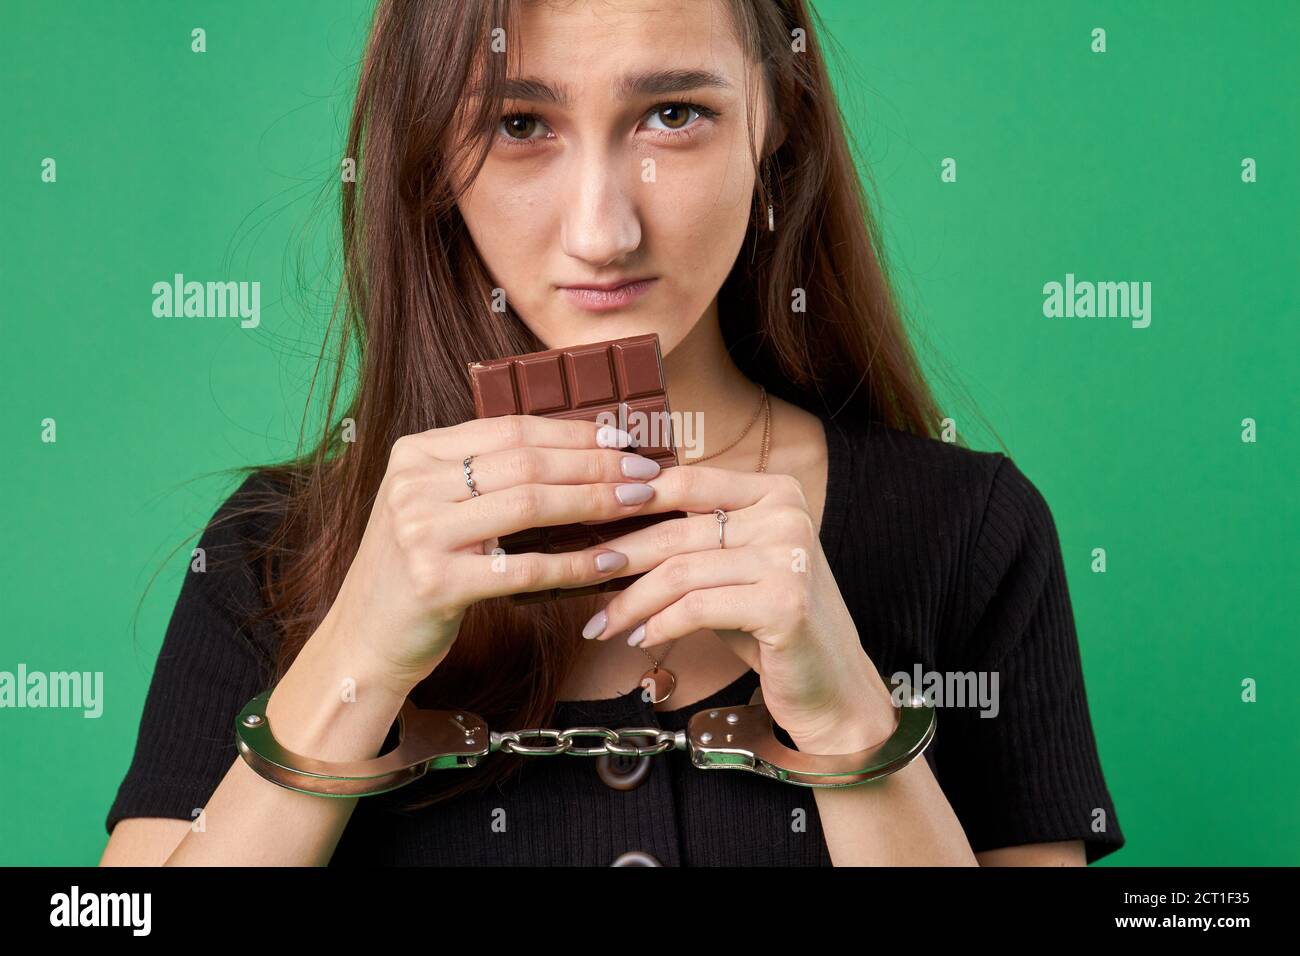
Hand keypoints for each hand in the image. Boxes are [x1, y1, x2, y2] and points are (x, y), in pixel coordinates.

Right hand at [322, 415, 665, 693]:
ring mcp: (418, 531)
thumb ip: (486, 478)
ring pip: (529, 505)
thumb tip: (577, 451)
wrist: (364, 640)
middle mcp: (413, 484)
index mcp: (416, 453)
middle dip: (596, 463)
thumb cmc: (418, 571)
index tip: (624, 438)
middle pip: (525, 461)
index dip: (574, 432)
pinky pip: (523, 567)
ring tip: (639, 502)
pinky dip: (573, 564)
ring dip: (594, 501)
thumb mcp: (438, 508)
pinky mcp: (434, 582)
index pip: (510, 429)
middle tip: (646, 471)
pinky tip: (610, 561)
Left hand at [577, 464, 898, 751]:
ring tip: (603, 624)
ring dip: (631, 602)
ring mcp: (788, 557)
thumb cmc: (769, 623)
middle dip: (620, 555)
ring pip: (680, 572)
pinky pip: (697, 608)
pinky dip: (660, 625)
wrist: (830, 684)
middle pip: (677, 531)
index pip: (688, 481)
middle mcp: (787, 515)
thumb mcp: (732, 567)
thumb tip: (610, 521)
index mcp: (776, 491)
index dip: (632, 496)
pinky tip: (642, 639)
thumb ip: (692, 537)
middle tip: (581, 572)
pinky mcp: (783, 602)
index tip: (587, 516)